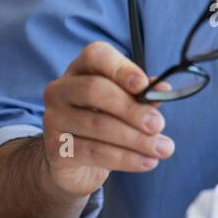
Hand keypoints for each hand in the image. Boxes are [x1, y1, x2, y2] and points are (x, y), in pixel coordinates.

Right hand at [40, 41, 175, 197]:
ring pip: (98, 125)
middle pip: (95, 90)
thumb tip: (163, 89)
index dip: (121, 68)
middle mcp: (61, 90)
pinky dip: (127, 158)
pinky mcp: (56, 150)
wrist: (73, 161)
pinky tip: (147, 161)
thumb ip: (141, 95)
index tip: (144, 85)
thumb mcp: (123, 103)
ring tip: (163, 148)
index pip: (96, 56)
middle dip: (131, 108)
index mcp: (80, 69)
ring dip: (137, 139)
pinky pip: (95, 152)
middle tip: (158, 124)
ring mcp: (54, 119)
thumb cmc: (102, 121)